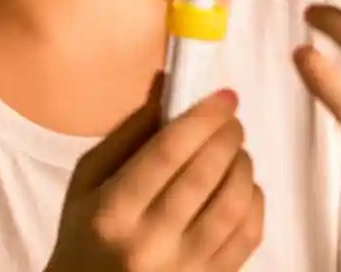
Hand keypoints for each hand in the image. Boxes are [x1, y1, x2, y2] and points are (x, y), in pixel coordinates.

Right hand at [46, 85, 264, 271]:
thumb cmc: (87, 233)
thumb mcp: (88, 182)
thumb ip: (128, 134)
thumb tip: (168, 87)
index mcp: (112, 212)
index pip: (167, 153)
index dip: (202, 118)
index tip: (225, 96)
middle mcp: (148, 243)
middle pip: (203, 175)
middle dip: (227, 136)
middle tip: (232, 121)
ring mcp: (183, 269)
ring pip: (232, 205)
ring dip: (243, 166)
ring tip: (236, 152)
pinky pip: (247, 236)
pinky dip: (254, 202)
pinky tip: (242, 187)